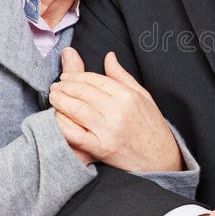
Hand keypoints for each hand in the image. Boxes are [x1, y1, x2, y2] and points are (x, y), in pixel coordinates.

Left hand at [49, 47, 181, 172]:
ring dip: (60, 101)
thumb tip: (108, 56)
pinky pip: (75, 135)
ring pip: (77, 110)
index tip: (66, 76)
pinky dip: (62, 125)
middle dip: (65, 86)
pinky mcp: (102, 149)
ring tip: (53, 97)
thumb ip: (123, 76)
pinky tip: (54, 119)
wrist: (161, 159)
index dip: (77, 76)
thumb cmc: (152, 127)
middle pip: (84, 92)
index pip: (96, 80)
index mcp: (128, 96)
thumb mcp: (143, 97)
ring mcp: (109, 130)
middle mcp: (118, 111)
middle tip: (55, 85)